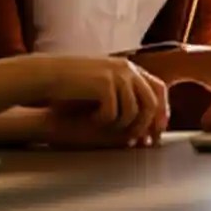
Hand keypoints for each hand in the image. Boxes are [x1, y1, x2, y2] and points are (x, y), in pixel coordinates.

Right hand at [35, 55, 168, 141]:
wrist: (47, 75)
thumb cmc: (72, 86)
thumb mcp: (104, 87)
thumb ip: (125, 99)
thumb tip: (145, 131)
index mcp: (129, 68)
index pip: (158, 89)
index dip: (162, 112)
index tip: (157, 133)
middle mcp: (127, 68)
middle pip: (151, 103)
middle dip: (146, 126)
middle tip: (139, 143)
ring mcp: (116, 74)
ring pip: (132, 112)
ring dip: (119, 126)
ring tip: (102, 127)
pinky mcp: (104, 83)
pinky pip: (113, 113)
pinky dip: (102, 121)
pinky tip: (90, 119)